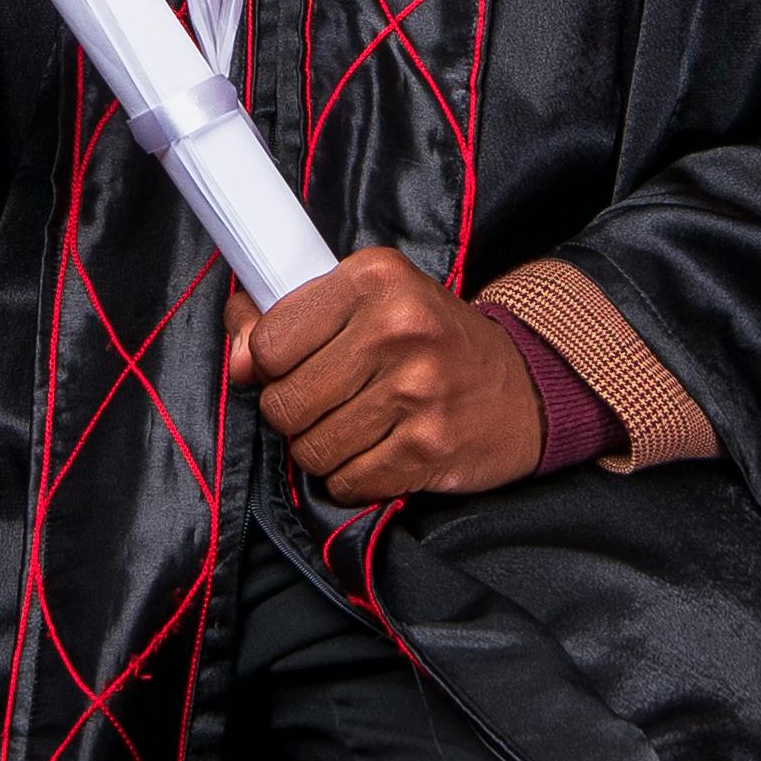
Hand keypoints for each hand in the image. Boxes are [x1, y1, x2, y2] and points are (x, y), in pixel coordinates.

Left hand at [222, 250, 546, 504]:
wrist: (524, 387)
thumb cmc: (432, 341)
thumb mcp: (370, 302)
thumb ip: (293, 317)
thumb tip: (236, 360)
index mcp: (374, 278)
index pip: (269, 341)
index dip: (265, 364)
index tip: (288, 367)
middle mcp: (396, 328)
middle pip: (284, 402)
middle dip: (294, 414)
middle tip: (327, 403)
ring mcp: (415, 390)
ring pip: (310, 449)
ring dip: (323, 450)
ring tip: (356, 427)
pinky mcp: (428, 446)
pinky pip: (347, 482)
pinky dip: (352, 478)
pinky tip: (379, 452)